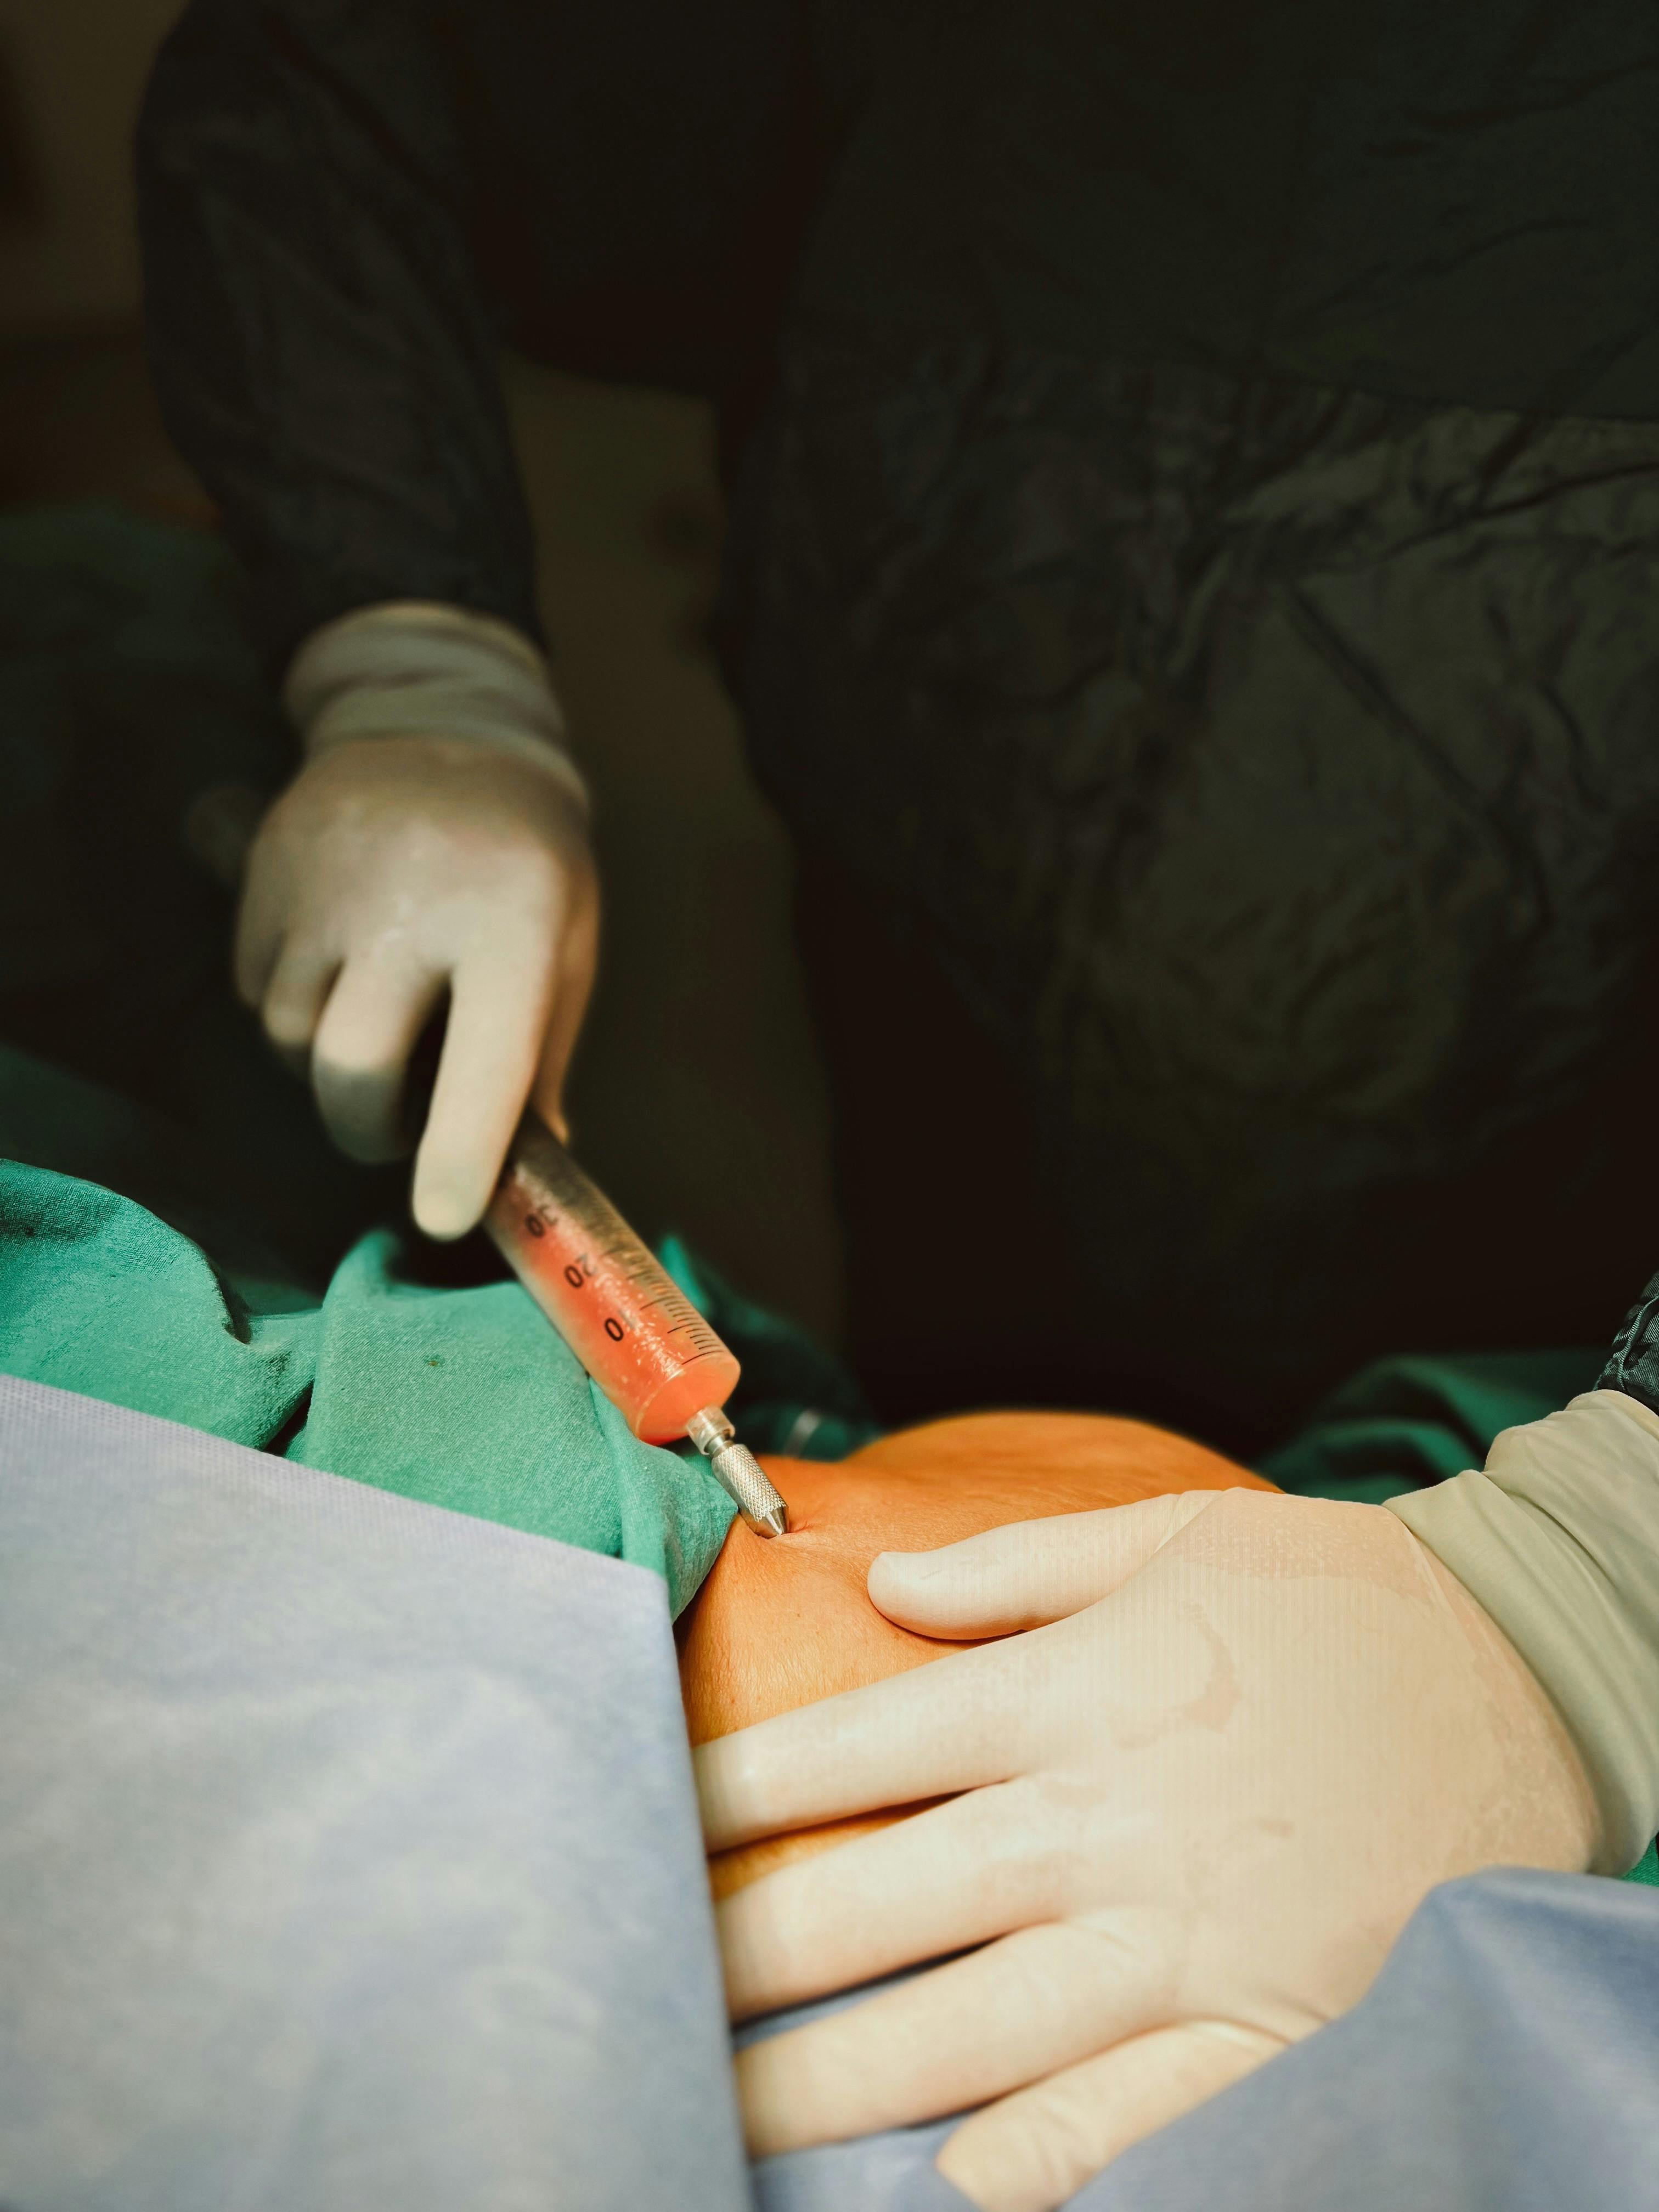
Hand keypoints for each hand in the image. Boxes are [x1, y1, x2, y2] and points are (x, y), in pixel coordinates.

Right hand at [236, 734, 597, 1237]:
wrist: (450, 731)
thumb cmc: (526, 870)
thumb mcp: (563, 953)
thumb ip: (540, 1065)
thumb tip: (528, 1180)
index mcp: (515, 925)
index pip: (486, 1066)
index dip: (459, 1155)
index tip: (441, 1217)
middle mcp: (416, 900)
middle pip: (351, 1068)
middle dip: (365, 1129)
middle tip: (392, 1133)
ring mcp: (331, 878)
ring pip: (291, 1036)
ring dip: (324, 1068)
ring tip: (374, 1032)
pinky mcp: (271, 865)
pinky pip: (258, 988)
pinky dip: (290, 1010)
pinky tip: (336, 974)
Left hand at [696, 1490, 1596, 2211]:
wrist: (1527, 1676)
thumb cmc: (1339, 1597)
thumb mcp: (1178, 1532)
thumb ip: (1016, 1568)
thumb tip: (879, 1588)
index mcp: (1071, 1696)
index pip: (852, 1751)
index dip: (731, 1793)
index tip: (653, 1827)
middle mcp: (1103, 1824)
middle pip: (873, 1907)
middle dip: (740, 1957)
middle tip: (638, 1995)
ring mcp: (1180, 1942)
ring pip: (960, 2035)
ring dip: (826, 2083)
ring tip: (718, 2112)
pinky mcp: (1263, 2030)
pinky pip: (1119, 2126)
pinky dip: (1020, 2167)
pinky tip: (932, 2191)